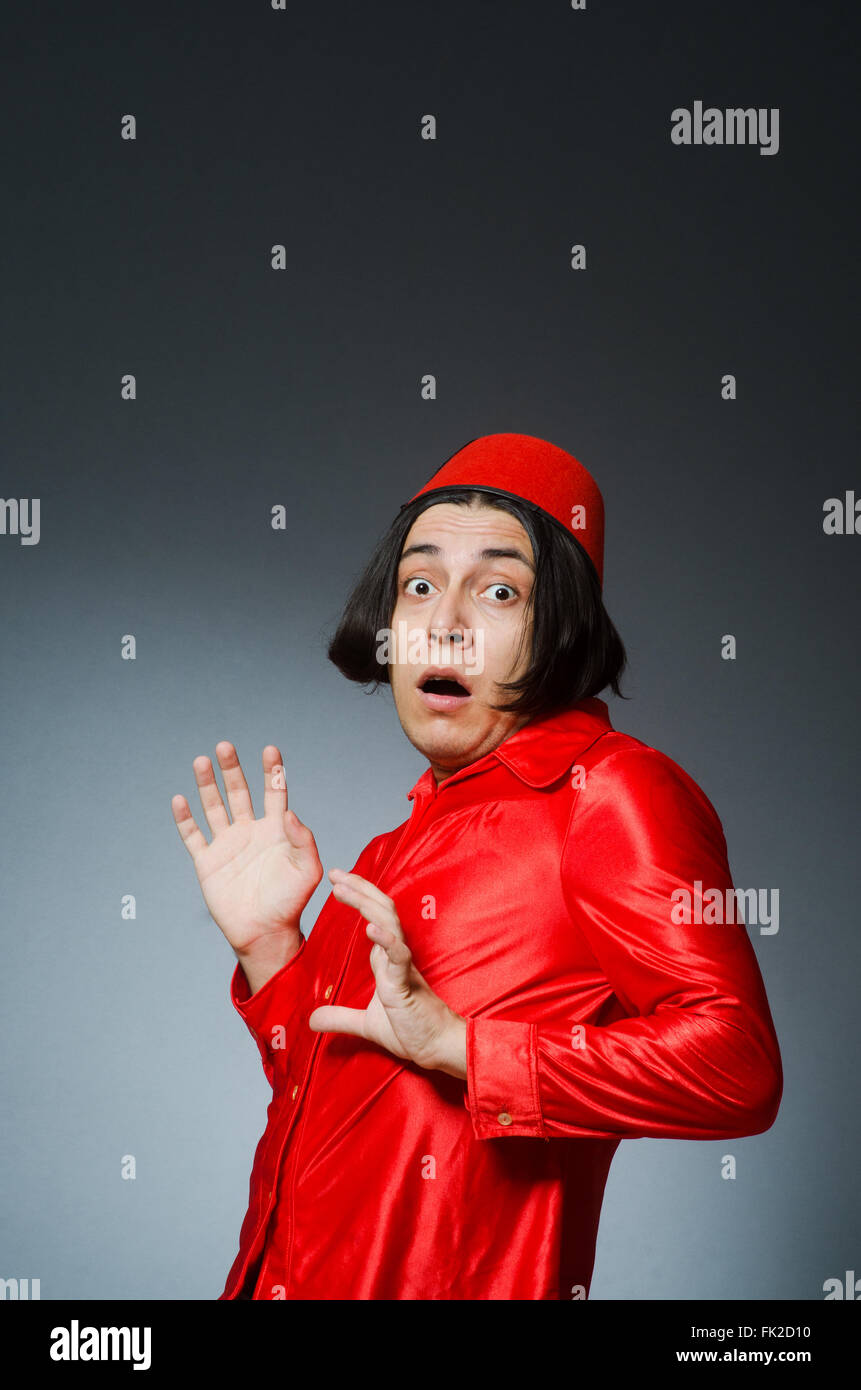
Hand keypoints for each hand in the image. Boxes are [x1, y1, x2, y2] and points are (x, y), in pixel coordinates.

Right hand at [171, 742, 322, 955]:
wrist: (265, 932)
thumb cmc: (291, 902)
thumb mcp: (308, 870)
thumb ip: (303, 839)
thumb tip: (288, 811)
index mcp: (275, 830)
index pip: (273, 792)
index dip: (272, 771)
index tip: (270, 750)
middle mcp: (250, 832)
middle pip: (239, 792)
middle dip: (232, 769)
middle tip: (225, 746)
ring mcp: (227, 845)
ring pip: (214, 807)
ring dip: (207, 784)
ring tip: (201, 761)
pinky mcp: (208, 862)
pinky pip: (193, 836)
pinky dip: (185, 819)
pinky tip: (180, 800)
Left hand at [308, 869, 466, 1078]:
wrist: (436, 1048)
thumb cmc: (411, 1030)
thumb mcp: (365, 1024)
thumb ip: (340, 1017)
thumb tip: (311, 1020)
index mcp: (386, 959)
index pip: (373, 917)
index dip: (357, 896)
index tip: (336, 880)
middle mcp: (394, 955)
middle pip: (380, 909)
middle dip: (358, 888)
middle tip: (335, 872)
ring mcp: (402, 966)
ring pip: (388, 923)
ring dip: (366, 904)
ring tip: (344, 889)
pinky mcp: (407, 983)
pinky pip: (399, 955)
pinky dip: (386, 940)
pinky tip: (370, 928)